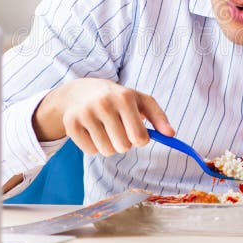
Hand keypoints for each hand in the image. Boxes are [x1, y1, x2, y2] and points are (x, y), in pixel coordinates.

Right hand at [33, 78, 174, 155]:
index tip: (135, 131)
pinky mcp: (71, 124)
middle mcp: (104, 104)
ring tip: (106, 130)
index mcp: (124, 97)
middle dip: (125, 143)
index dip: (140, 140)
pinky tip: (92, 131)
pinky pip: (90, 151)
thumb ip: (159, 117)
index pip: (139, 138)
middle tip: (119, 130)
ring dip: (110, 146)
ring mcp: (85, 113)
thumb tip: (171, 135)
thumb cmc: (117, 99)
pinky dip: (94, 146)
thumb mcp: (140, 101)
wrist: (81, 91)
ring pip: (107, 151)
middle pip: (123, 147)